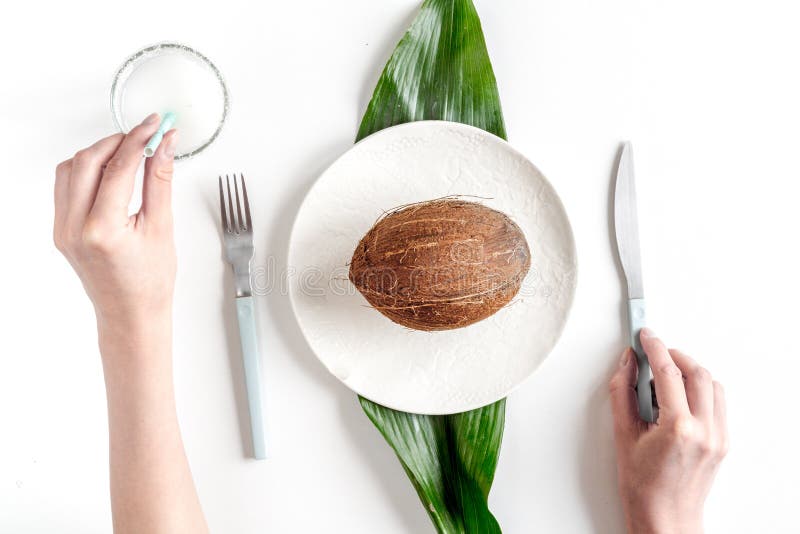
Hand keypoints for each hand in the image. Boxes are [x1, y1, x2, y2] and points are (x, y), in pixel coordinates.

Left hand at [53, 113, 177, 329]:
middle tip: (144, 135)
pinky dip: (86, 171)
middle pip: (87, 161)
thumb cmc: (150, 282)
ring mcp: (62, 229)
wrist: (131, 313)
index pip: (120, 167)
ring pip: (70, 169)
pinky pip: (65, 186)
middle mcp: (74, 227)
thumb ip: (160, 180)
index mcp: (103, 229)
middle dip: (117, 141)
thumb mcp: (162, 227)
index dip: (140, 139)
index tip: (155, 124)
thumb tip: (166, 145)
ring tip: (128, 154)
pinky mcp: (60, 229)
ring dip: (98, 154)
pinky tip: (110, 173)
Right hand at [609, 328, 728, 533]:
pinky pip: (717, 403)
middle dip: (675, 355)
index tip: (645, 336)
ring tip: (667, 376)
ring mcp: (718, 437)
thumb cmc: (642, 485)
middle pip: (697, 372)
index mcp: (678, 428)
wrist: (665, 517)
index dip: (654, 347)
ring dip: (691, 371)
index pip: (667, 372)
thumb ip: (623, 392)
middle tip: (655, 351)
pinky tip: (681, 396)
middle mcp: (704, 430)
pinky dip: (701, 390)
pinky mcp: (723, 442)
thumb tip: (628, 363)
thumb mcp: (623, 434)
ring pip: (713, 385)